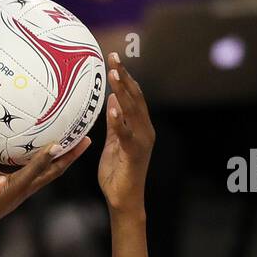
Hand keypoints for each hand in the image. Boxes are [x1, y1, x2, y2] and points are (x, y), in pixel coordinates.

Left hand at [98, 53, 154, 214]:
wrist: (124, 198)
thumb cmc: (117, 172)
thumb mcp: (113, 142)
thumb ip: (115, 122)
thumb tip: (112, 98)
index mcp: (140, 125)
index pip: (133, 96)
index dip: (124, 77)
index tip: (113, 59)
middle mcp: (145, 129)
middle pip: (135, 98)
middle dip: (124, 76)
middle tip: (113, 57)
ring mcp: (142, 140)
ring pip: (132, 111)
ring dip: (122, 91)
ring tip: (113, 74)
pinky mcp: (135, 153)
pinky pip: (126, 133)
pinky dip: (119, 120)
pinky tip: (112, 107)